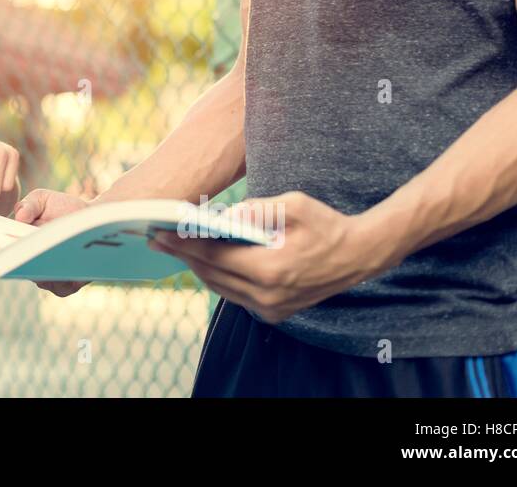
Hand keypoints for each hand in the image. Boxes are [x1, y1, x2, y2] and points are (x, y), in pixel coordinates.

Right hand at [13, 188, 91, 297]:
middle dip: (23, 263)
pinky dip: (66, 281)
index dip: (2, 251)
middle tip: (30, 253)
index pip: (4, 252)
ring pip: (41, 280)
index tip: (6, 245)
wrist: (90, 217)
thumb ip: (28, 205)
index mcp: (18, 244)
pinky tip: (71, 270)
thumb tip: (19, 217)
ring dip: (46, 271)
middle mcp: (29, 263)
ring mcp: (47, 276)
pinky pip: (62, 288)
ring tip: (52, 259)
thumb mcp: (41, 199)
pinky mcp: (68, 284)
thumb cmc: (61, 206)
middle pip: (20, 269)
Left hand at [148, 191, 388, 322]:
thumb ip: (257, 209)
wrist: (359, 255)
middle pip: (212, 274)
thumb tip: (223, 216)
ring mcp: (271, 308)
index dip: (184, 244)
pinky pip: (235, 294)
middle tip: (157, 238)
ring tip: (174, 247)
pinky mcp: (274, 313)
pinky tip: (204, 260)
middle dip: (183, 255)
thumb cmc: (325, 224)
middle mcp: (268, 295)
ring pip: (220, 287)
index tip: (159, 232)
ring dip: (197, 267)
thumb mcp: (293, 205)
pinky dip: (218, 277)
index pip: (214, 256)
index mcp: (271, 268)